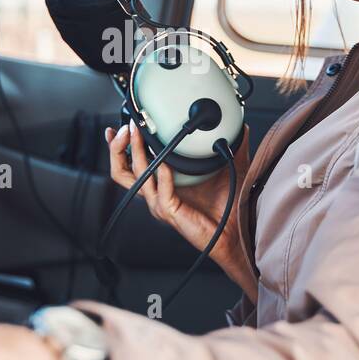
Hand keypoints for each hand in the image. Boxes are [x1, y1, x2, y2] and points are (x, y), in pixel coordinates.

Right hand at [105, 120, 256, 299]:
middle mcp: (156, 193)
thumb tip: (240, 128)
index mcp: (162, 184)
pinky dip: (162, 174)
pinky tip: (165, 162)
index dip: (120, 147)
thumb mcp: (227, 168)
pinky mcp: (169, 212)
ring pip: (135, 178)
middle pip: (121, 171)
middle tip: (127, 128)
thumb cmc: (228, 206)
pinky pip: (160, 192)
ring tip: (138, 136)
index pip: (130, 164)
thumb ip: (231, 146)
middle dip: (118, 147)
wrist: (236, 231)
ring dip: (135, 154)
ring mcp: (160, 203)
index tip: (119, 127)